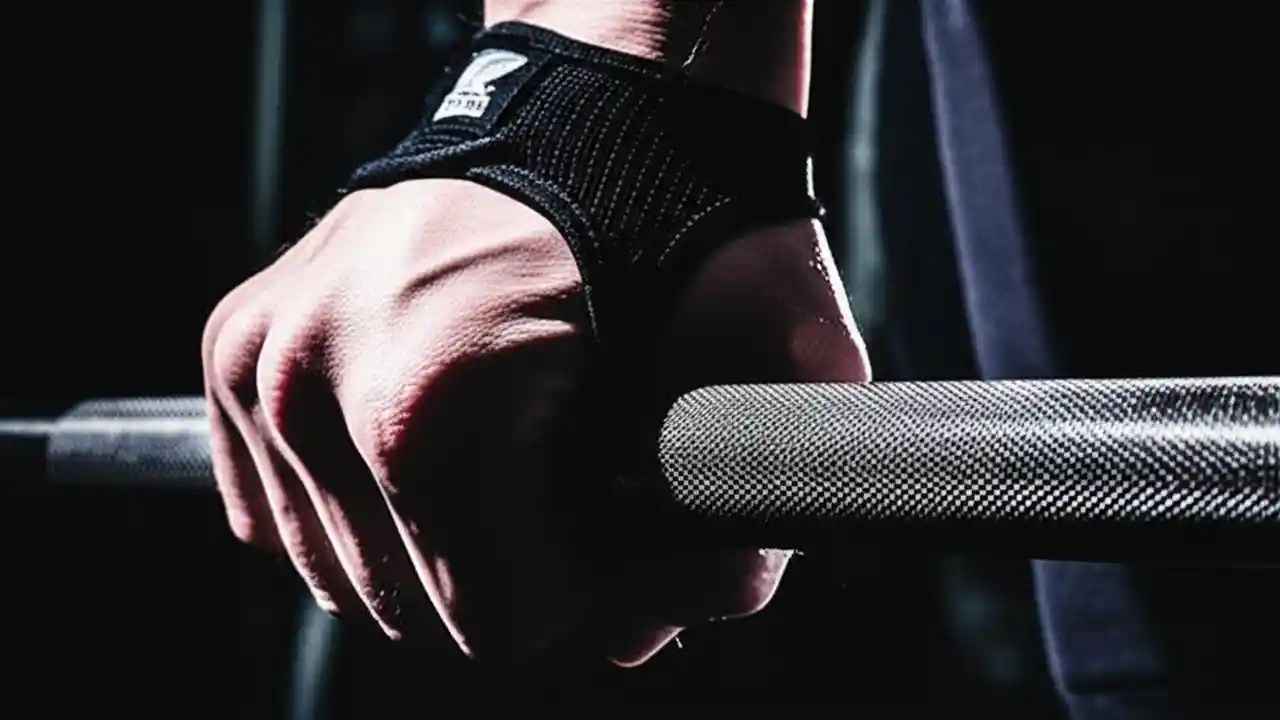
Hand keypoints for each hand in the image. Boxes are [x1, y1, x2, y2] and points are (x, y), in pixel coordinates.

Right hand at [202, 178, 868, 663]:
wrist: (610, 107)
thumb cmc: (695, 228)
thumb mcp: (780, 370)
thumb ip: (731, 546)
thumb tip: (632, 640)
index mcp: (428, 410)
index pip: (494, 625)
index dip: (574, 588)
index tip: (607, 519)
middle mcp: (312, 385)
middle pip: (405, 609)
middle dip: (498, 570)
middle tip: (558, 482)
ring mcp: (262, 359)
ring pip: (338, 566)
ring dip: (427, 535)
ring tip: (500, 446)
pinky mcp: (237, 344)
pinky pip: (281, 505)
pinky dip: (357, 496)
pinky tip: (424, 435)